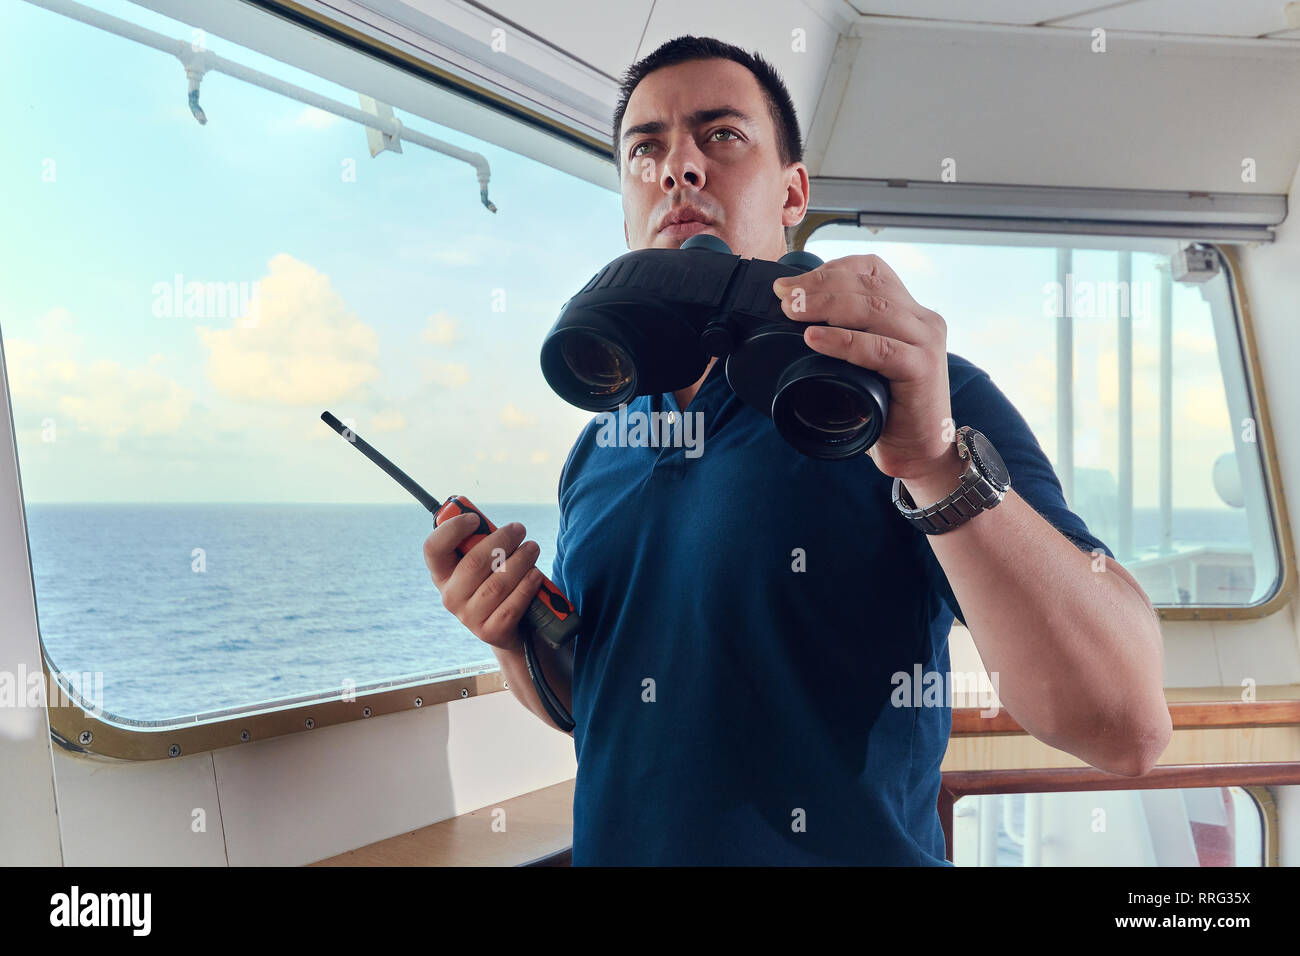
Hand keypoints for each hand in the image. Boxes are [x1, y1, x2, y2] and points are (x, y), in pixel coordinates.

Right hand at [423, 512, 544, 650]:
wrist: (513, 628)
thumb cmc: (497, 582)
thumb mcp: (485, 562)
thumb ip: (482, 541)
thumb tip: (485, 520)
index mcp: (443, 574)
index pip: (434, 549)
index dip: (452, 530)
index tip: (475, 519)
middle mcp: (451, 596)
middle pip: (473, 563)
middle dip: (501, 541)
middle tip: (519, 529)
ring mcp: (469, 617)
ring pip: (496, 584)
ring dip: (519, 562)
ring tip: (533, 548)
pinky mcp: (490, 632)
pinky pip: (511, 606)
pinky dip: (526, 587)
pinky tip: (535, 575)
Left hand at [773, 254, 955, 484]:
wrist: (920, 452)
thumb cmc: (888, 409)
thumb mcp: (865, 363)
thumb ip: (848, 335)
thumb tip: (794, 317)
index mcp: (910, 311)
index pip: (872, 269)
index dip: (830, 269)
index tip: (791, 283)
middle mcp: (922, 320)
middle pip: (868, 285)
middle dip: (819, 286)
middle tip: (783, 296)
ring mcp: (925, 342)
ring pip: (873, 309)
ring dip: (826, 305)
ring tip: (791, 311)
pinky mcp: (922, 369)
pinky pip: (878, 348)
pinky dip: (843, 340)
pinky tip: (814, 338)